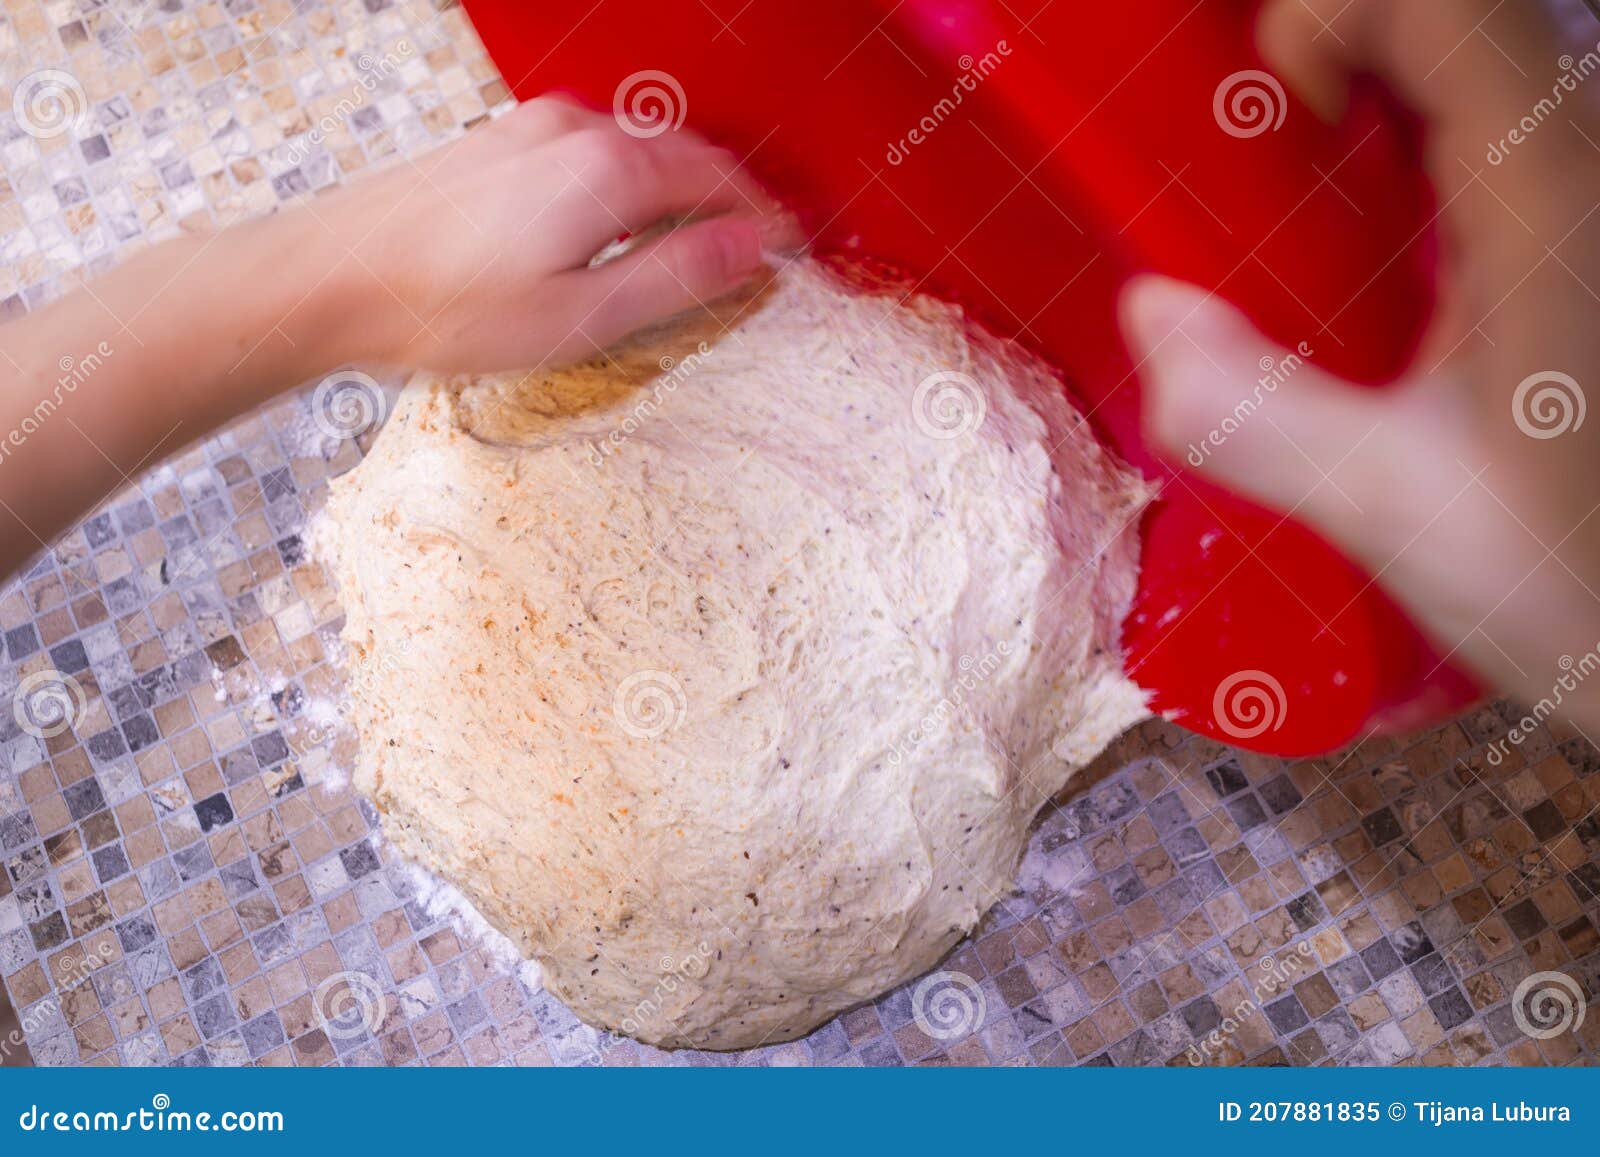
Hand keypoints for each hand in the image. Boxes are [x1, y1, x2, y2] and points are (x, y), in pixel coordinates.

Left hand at [287, 96, 785, 372]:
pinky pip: (592, 152)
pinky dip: (629, 185)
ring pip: (636, 149)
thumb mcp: (580, 317)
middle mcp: (573, 132)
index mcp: (607, 170)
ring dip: (677, 190)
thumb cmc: (443, 308)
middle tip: (754, 248)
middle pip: (682, 155)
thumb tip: (749, 251)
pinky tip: (618, 227)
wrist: (331, 278)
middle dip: (726, 199)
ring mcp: (531, 130)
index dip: (763, 217)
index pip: (719, 179)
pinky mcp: (499, 145)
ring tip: (695, 243)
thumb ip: (675, 278)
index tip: (790, 249)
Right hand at [1120, 0, 1599, 730]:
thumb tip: (1150, 314)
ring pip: (1498, 68)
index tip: (1289, 122)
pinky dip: (1435, 150)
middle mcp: (1596, 165)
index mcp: (1553, 195)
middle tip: (1288, 158)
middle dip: (1350, 51)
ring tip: (1330, 205)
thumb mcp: (1393, 507)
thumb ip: (1255, 414)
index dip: (1332, 12)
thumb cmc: (1583, 576)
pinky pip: (1518, 136)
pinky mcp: (1591, 240)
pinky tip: (1401, 260)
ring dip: (1395, 98)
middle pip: (1464, 16)